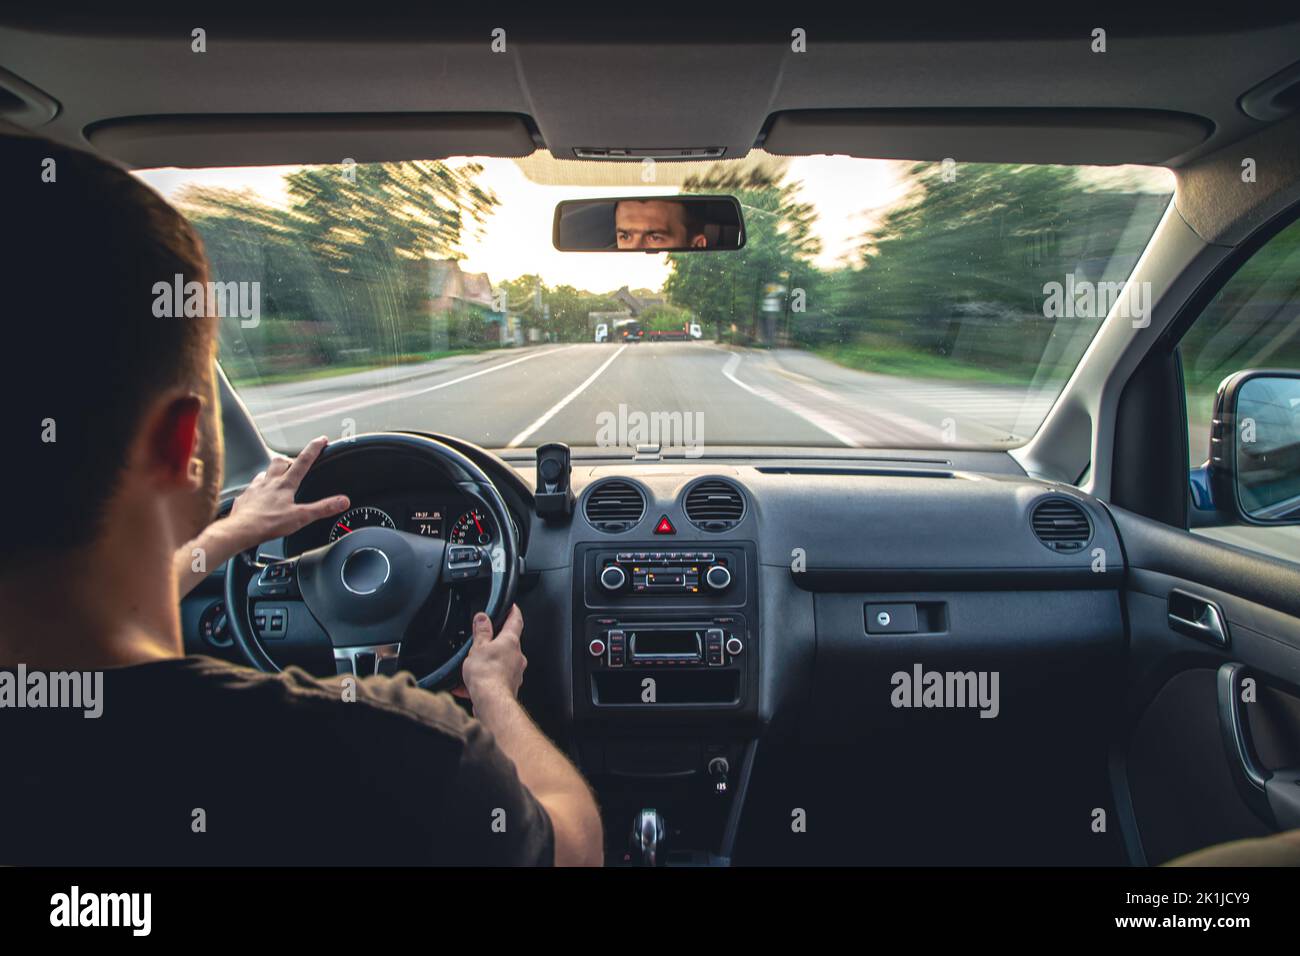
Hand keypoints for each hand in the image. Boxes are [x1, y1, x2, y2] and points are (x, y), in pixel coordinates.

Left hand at [224, 436, 349, 552]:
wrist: (240, 530)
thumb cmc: (267, 523)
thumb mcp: (301, 517)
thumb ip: (323, 508)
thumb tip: (342, 501)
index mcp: (285, 485)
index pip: (303, 461)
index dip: (314, 449)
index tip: (321, 440)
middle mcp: (269, 482)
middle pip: (279, 461)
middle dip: (289, 459)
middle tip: (294, 462)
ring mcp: (254, 489)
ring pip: (264, 473)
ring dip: (271, 473)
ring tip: (276, 478)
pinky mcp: (244, 498)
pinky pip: (250, 489)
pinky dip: (257, 489)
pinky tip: (258, 497)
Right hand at [461, 606, 525, 703]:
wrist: (491, 702)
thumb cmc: (487, 675)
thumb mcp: (478, 647)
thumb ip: (481, 632)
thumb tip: (483, 618)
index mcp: (510, 642)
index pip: (516, 621)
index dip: (513, 612)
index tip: (512, 607)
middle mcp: (517, 656)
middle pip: (508, 643)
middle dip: (496, 642)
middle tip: (482, 641)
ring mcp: (515, 673)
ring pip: (501, 663)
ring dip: (487, 664)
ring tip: (471, 668)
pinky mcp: (509, 687)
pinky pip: (496, 680)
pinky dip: (483, 681)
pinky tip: (467, 687)